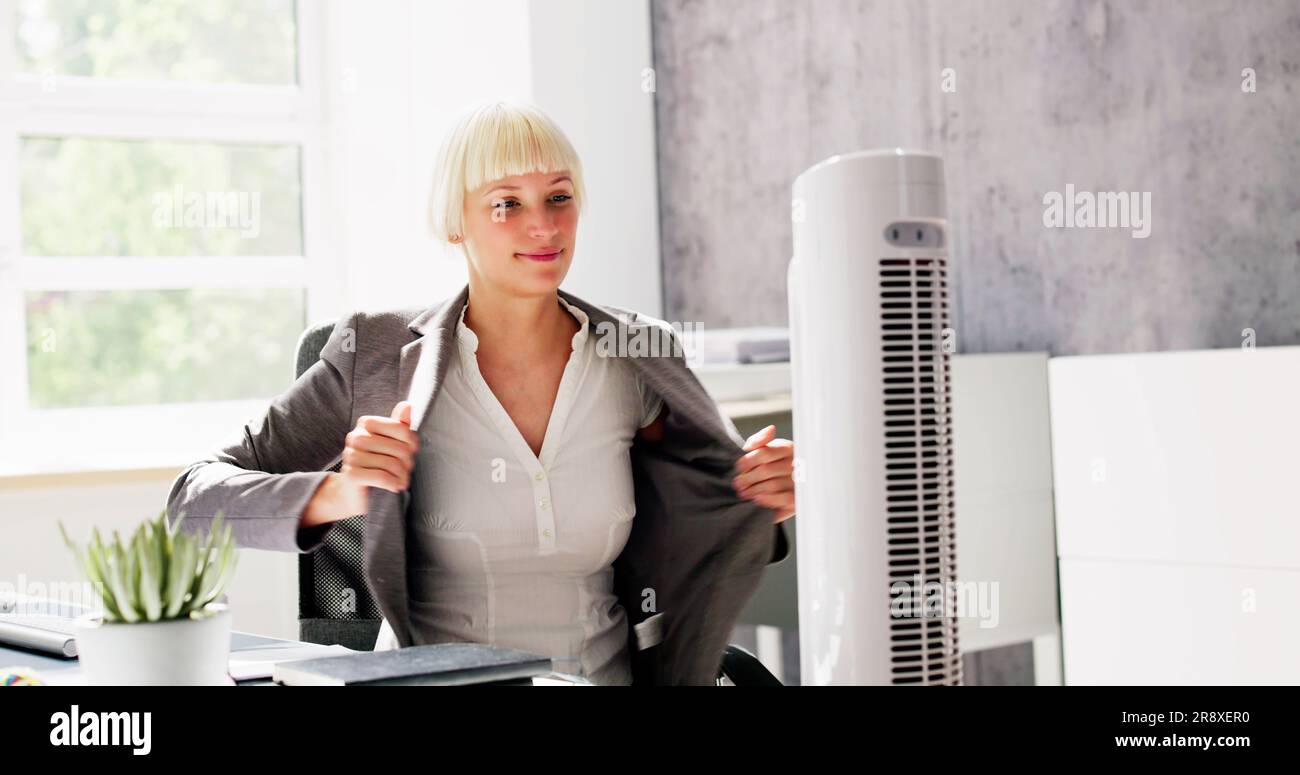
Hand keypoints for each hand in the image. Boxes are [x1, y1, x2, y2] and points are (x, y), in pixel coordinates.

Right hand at [302, 401, 418, 526]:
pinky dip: (394, 484)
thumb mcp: (391, 442)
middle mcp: (356, 437)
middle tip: (406, 470)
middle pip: (399, 448)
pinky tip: (395, 486)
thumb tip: (407, 406)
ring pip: (392, 464)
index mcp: (366, 423)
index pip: (402, 429)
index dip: (412, 444)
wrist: (355, 492)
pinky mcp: (351, 475)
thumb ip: (400, 425)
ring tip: (401, 479)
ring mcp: (351, 456)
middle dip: (408, 463)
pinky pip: (382, 477)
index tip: (411, 452)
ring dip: (402, 476)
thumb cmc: (377, 464)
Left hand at [732, 425, 795, 522]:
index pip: (764, 453)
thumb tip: (771, 429)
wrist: (787, 486)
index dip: (747, 461)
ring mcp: (798, 482)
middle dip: (747, 478)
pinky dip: (767, 499)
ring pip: (772, 486)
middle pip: (766, 471)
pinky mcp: (798, 498)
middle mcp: (795, 464)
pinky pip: (782, 499)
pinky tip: (757, 499)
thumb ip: (760, 440)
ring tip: (744, 493)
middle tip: (737, 484)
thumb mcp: (765, 449)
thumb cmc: (772, 464)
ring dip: (753, 490)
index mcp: (787, 448)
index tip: (739, 468)